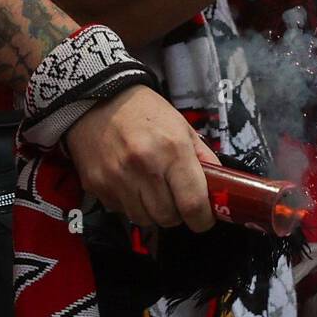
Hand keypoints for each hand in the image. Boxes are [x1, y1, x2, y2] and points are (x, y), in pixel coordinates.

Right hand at [66, 85, 217, 232]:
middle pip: (168, 218)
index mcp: (173, 150)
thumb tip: (220, 188)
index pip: (193, 204)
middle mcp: (145, 167)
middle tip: (174, 198)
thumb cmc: (145, 111)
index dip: (202, 219)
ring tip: (149, 189)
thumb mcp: (181, 126)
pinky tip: (127, 182)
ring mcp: (117, 179)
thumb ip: (203, 157)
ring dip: (151, 211)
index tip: (203, 218)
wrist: (97, 97)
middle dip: (176, 213)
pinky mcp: (97, 185)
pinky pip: (120, 210)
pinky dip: (128, 204)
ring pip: (144, 220)